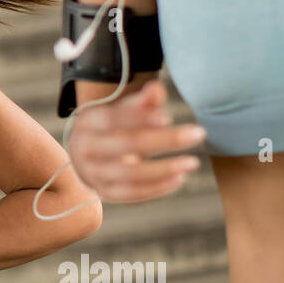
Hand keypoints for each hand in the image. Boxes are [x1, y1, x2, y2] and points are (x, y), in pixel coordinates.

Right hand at [66, 78, 205, 202]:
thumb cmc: (110, 128)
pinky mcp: (105, 192)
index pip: (113, 118)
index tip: (168, 117)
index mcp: (89, 122)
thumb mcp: (120, 110)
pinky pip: (131, 194)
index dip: (139, 117)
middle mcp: (86, 148)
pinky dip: (157, 188)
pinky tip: (180, 178)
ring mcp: (94, 173)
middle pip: (125, 144)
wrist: (84, 156)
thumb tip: (156, 88)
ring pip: (128, 174)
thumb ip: (141, 101)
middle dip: (163, 140)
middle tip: (199, 133)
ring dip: (163, 169)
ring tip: (192, 162)